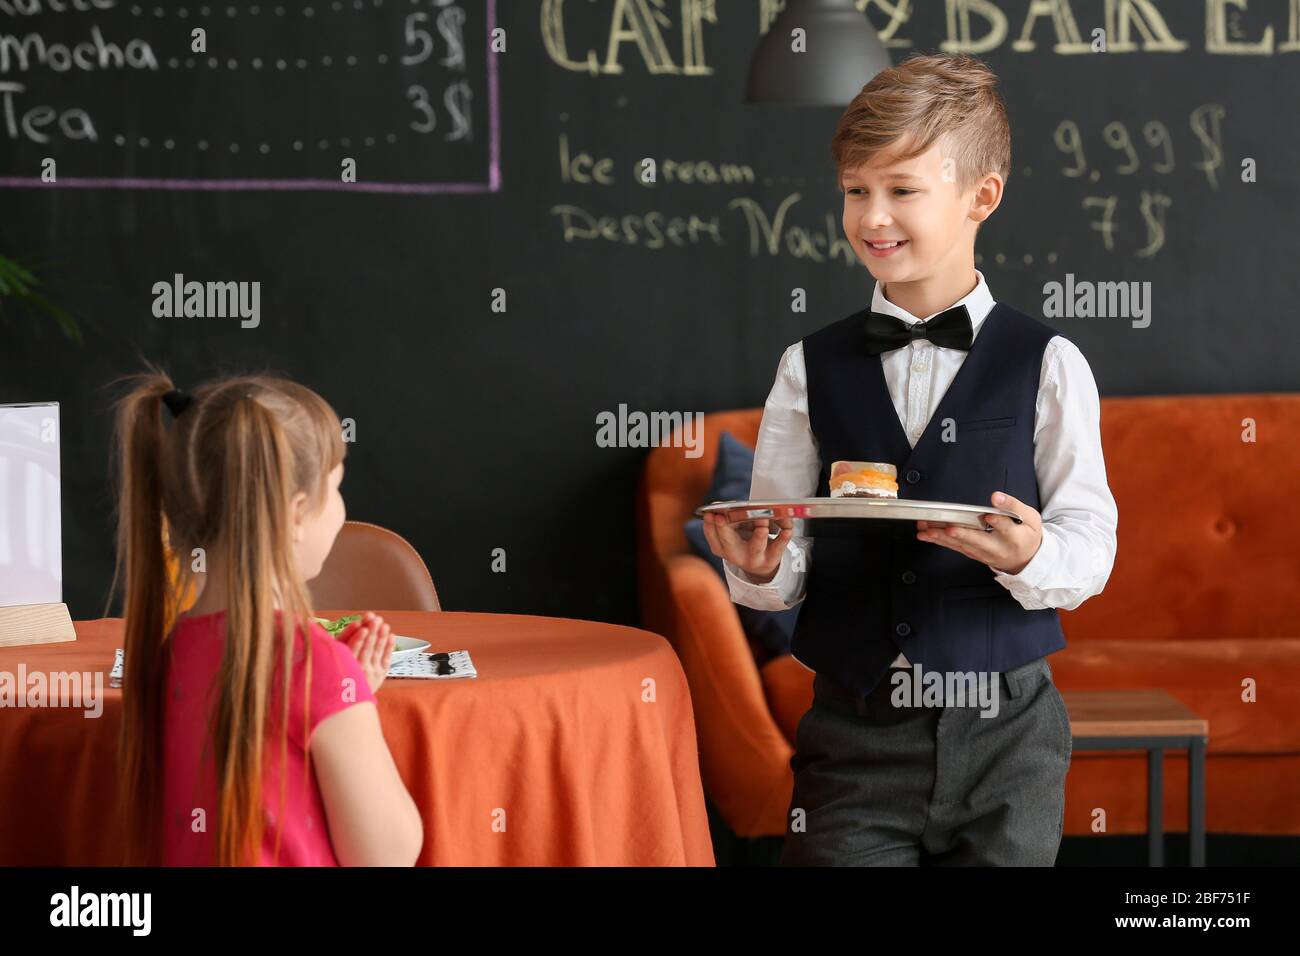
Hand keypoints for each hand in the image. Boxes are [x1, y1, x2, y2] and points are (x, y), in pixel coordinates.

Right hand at [339, 612, 394, 693]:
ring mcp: (370, 672)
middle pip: (365, 648)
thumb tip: (355, 624)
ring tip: (384, 625)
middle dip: (371, 632)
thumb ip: (344, 642)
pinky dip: (389, 647)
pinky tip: (391, 636)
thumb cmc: (342, 675)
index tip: (362, 626)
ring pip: (376, 652)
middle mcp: (357, 670)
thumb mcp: (337, 661)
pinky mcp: (380, 674)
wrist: (350, 700)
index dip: (356, 638)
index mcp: (343, 665)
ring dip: (381, 637)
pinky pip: (386, 659)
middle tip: (376, 619)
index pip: (349, 649)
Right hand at [701, 507, 794, 583]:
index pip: (713, 537)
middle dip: (724, 530)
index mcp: (722, 548)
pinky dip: (783, 537)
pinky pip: (778, 546)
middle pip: (729, 543)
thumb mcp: (732, 533)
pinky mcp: (772, 557)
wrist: (759, 565)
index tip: (709, 513)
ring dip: (758, 534)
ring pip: (755, 547)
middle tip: (722, 516)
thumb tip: (717, 506)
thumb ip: (725, 520)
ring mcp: (755, 557)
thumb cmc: (743, 541)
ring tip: (762, 521)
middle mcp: (736, 554)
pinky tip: (786, 529)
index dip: (710, 526)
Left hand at [916, 491, 1042, 574]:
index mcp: (1015, 538)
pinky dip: (941, 542)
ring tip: (926, 530)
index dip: (997, 522)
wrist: (1027, 559)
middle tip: (947, 528)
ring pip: (962, 546)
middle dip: (961, 534)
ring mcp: (984, 554)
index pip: (1006, 529)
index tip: (989, 516)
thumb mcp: (1030, 518)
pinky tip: (928, 535)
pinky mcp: (974, 555)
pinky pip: (956, 548)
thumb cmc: (1027, 535)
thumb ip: (1014, 506)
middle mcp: (998, 548)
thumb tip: (997, 497)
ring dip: (943, 538)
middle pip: (978, 541)